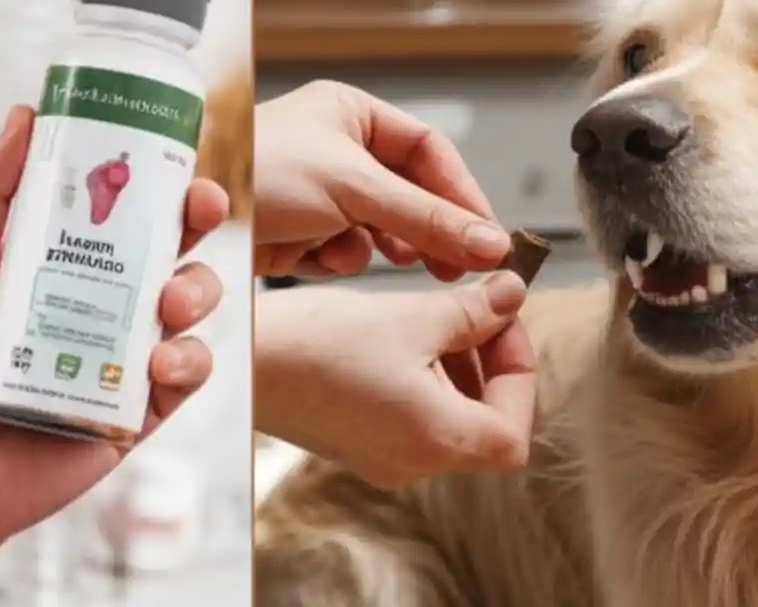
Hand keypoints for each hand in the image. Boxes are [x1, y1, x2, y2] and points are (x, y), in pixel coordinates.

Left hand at [0, 106, 228, 605]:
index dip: (159, 177)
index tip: (175, 154)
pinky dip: (187, 361)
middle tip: (202, 209)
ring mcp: (129, 353)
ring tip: (167, 305)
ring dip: (196, 291)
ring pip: (195, 303)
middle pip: (177, 245)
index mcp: (67, 261)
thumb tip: (24, 115)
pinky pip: (192, 371)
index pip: (127, 207)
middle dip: (201, 221)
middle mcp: (107, 300)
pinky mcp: (145, 406)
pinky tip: (158, 365)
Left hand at [254, 81, 512, 280]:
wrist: (185, 212)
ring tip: (396, 259)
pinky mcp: (298, 231)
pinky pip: (344, 249)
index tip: (488, 236)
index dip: (462, 193)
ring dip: (385, 246)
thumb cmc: (258, 172)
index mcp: (353, 114)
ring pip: (380, 227)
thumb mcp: (356, 189)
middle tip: (459, 266)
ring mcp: (318, 192)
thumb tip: (493, 243)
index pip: (430, 153)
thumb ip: (428, 218)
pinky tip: (323, 257)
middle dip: (430, 229)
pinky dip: (341, 258)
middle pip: (410, 194)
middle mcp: (338, 149)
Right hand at [254, 272, 536, 487]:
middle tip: (478, 311)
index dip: (520, 372)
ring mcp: (382, 457)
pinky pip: (413, 415)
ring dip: (456, 365)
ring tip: (436, 315)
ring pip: (449, 416)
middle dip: (489, 362)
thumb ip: (475, 311)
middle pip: (486, 424)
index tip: (504, 322)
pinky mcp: (356, 442)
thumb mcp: (411, 316)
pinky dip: (423, 377)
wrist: (236, 361)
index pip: (516, 430)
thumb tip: (512, 295)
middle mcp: (413, 462)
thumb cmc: (315, 345)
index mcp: (438, 441)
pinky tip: (402, 333)